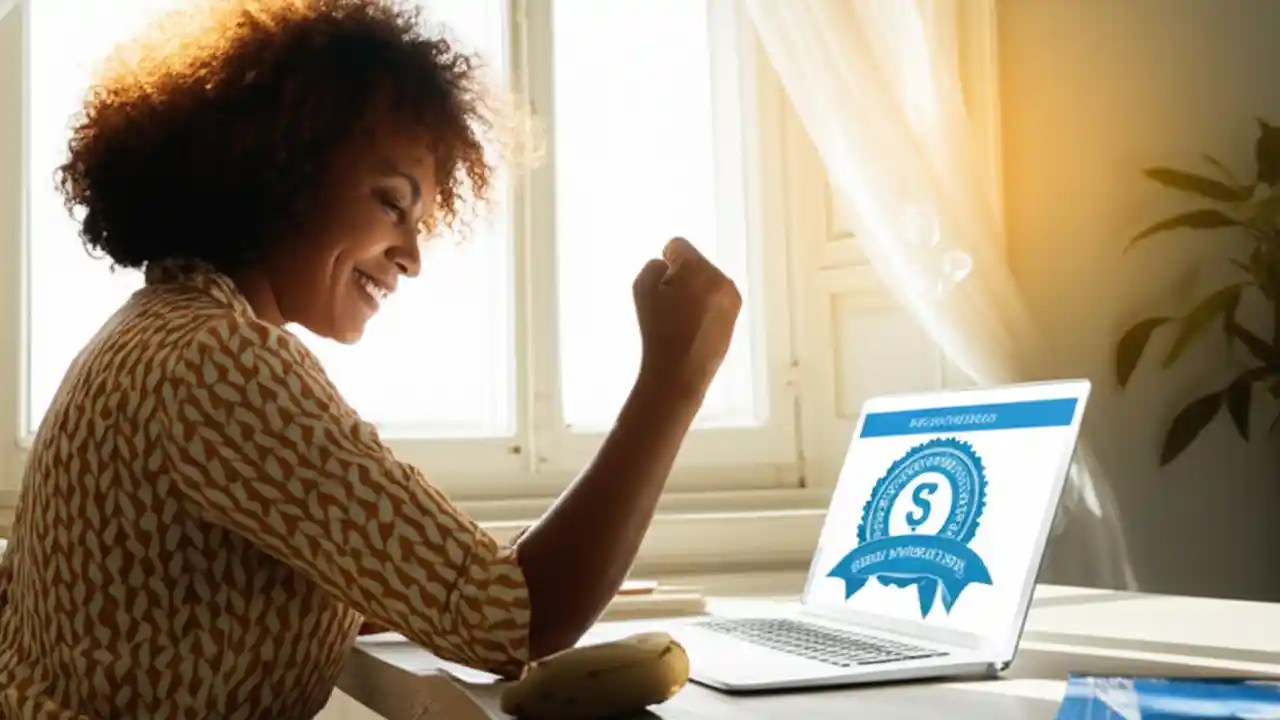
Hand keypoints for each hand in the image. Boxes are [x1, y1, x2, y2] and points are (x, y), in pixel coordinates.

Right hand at [632, 237, 741, 398]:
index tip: (661, 286)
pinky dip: (703, 305)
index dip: (664, 261)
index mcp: (699, 269)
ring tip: (681, 318)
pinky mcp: (734, 314)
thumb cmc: (657, 331)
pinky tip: (693, 326)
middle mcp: (721, 278)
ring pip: (705, 280)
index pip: (678, 245)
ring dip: (693, 290)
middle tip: (669, 305)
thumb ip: (655, 266)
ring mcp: (731, 297)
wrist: (679, 373)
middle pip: (694, 263)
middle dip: (681, 276)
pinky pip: (714, 297)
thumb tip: (671, 266)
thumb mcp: (642, 289)